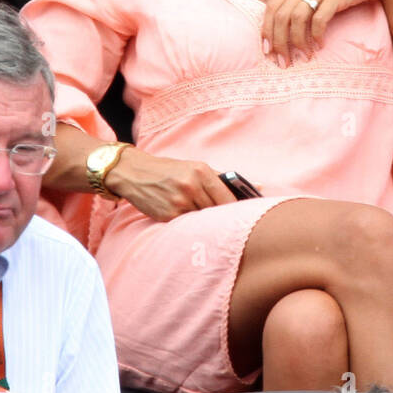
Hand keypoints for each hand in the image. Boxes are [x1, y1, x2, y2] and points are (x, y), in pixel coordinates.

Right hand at [106, 148, 237, 220]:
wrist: (134, 173)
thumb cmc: (169, 170)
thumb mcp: (195, 167)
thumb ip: (224, 178)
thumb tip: (258, 186)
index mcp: (201, 172)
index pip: (228, 198)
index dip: (236, 210)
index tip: (240, 216)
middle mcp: (191, 186)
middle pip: (217, 211)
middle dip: (221, 218)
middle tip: (226, 223)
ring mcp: (178, 202)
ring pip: (203, 220)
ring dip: (206, 223)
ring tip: (205, 221)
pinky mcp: (167, 215)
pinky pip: (187, 225)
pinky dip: (190, 224)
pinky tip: (187, 219)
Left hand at [261, 0, 392, 65]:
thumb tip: (290, 23)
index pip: (272, 6)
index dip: (266, 30)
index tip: (268, 51)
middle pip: (280, 15)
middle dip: (279, 42)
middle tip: (283, 61)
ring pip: (296, 18)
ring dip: (296, 42)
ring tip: (303, 57)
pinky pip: (319, 19)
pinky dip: (316, 35)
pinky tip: (320, 45)